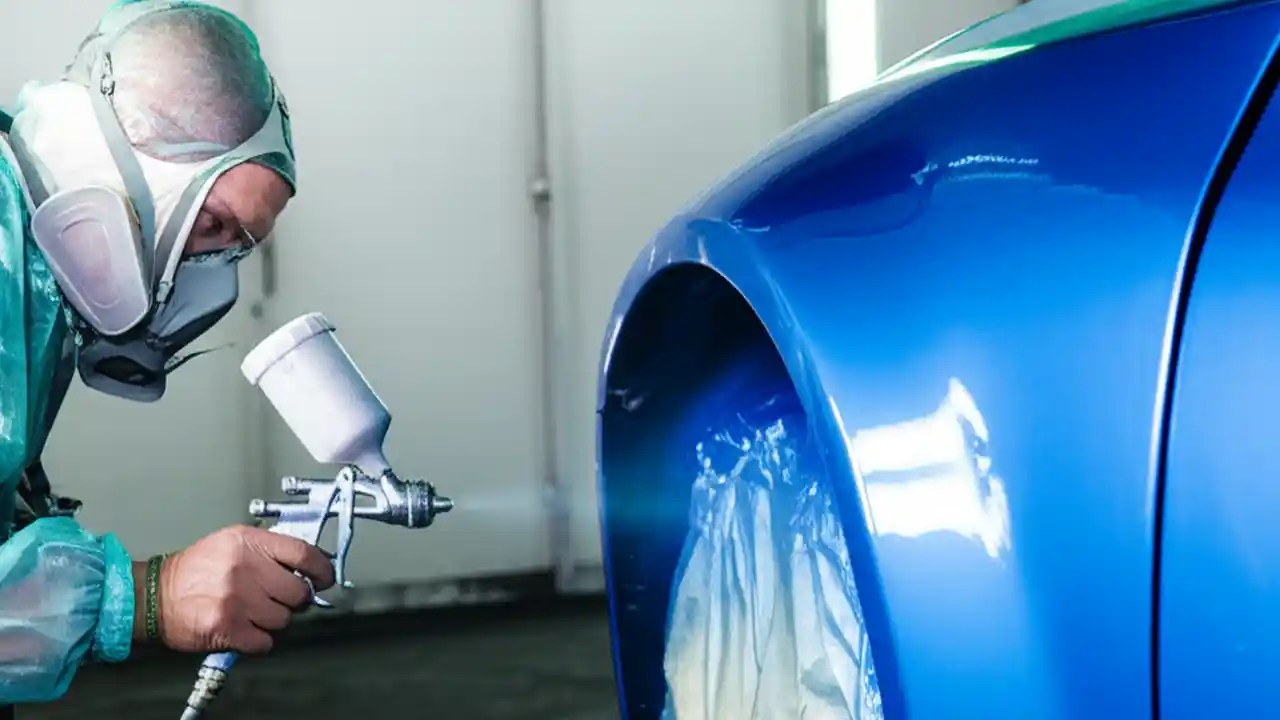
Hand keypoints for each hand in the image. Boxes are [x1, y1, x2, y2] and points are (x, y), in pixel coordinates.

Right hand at [134, 525, 334, 653]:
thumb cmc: (194, 570)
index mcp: (249, 542)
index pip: (304, 554)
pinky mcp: (227, 628)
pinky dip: (259, 640)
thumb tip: (308, 561)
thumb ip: (268, 548)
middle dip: (294, 599)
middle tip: (280, 599)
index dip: (322, 569)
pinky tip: (246, 629)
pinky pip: (265, 641)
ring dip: (274, 620)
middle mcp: (246, 569)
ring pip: (284, 619)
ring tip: (254, 612)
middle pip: (299, 592)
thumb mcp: (232, 542)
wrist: (153, 596)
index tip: (325, 578)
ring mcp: (237, 600)